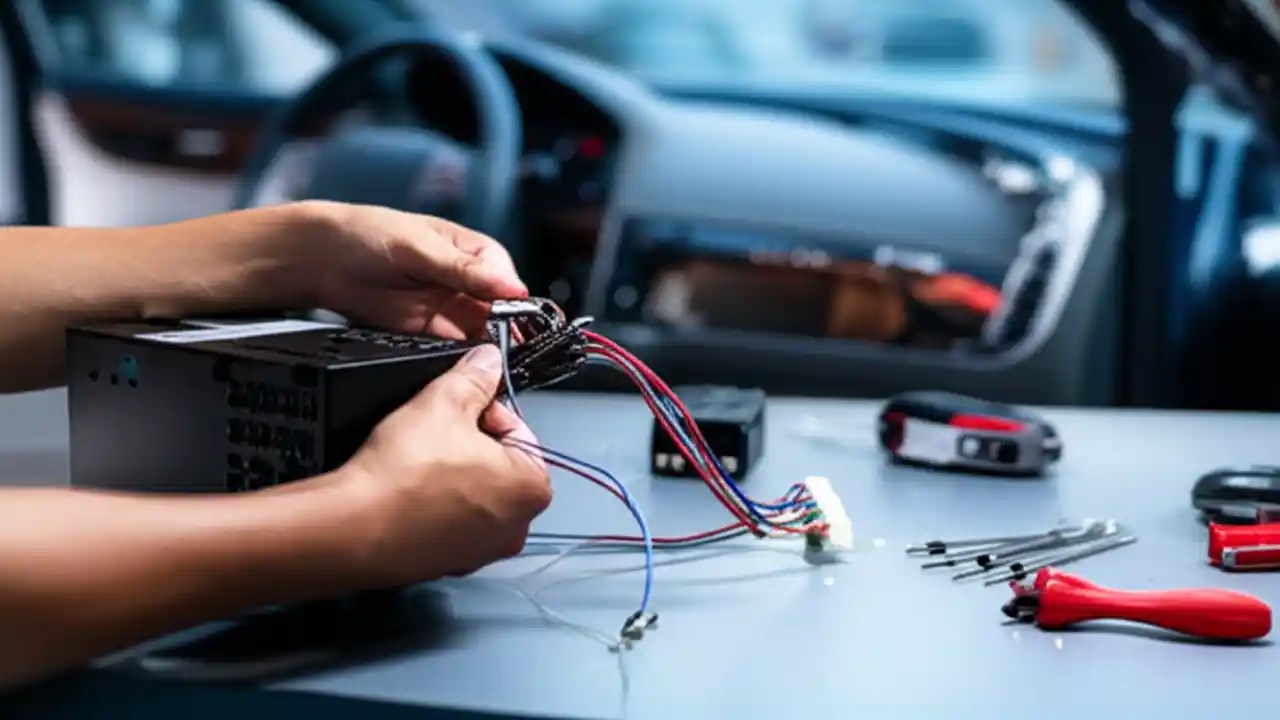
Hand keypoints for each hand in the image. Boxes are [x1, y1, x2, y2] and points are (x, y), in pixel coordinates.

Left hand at [304, 202, 528, 339]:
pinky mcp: (427, 333)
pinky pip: (452, 350)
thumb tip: (513, 287)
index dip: (514, 302)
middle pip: (500, 313)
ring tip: (489, 360)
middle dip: (505, 331)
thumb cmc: (368, 235)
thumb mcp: (421, 247)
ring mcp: (448, 310)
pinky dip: (459, 358)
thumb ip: (465, 270)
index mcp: (474, 253)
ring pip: (480, 335)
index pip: (507, 281)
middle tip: (508, 347)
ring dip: (486, 348)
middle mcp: (466, 283)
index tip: (516, 318)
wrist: (320, 259)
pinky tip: (462, 363)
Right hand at [333, 344, 550, 585]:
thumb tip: (487, 361)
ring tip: (418, 460)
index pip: (520, 432)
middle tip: (437, 431)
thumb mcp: (444, 401)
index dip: (486, 410)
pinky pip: (446, 522)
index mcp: (532, 489)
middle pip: (498, 465)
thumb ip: (474, 376)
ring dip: (450, 473)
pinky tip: (407, 489)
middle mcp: (515, 528)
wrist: (353, 527)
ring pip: (472, 494)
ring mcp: (480, 551)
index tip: (462, 406)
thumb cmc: (403, 476)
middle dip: (470, 443)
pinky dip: (432, 504)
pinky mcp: (446, 563)